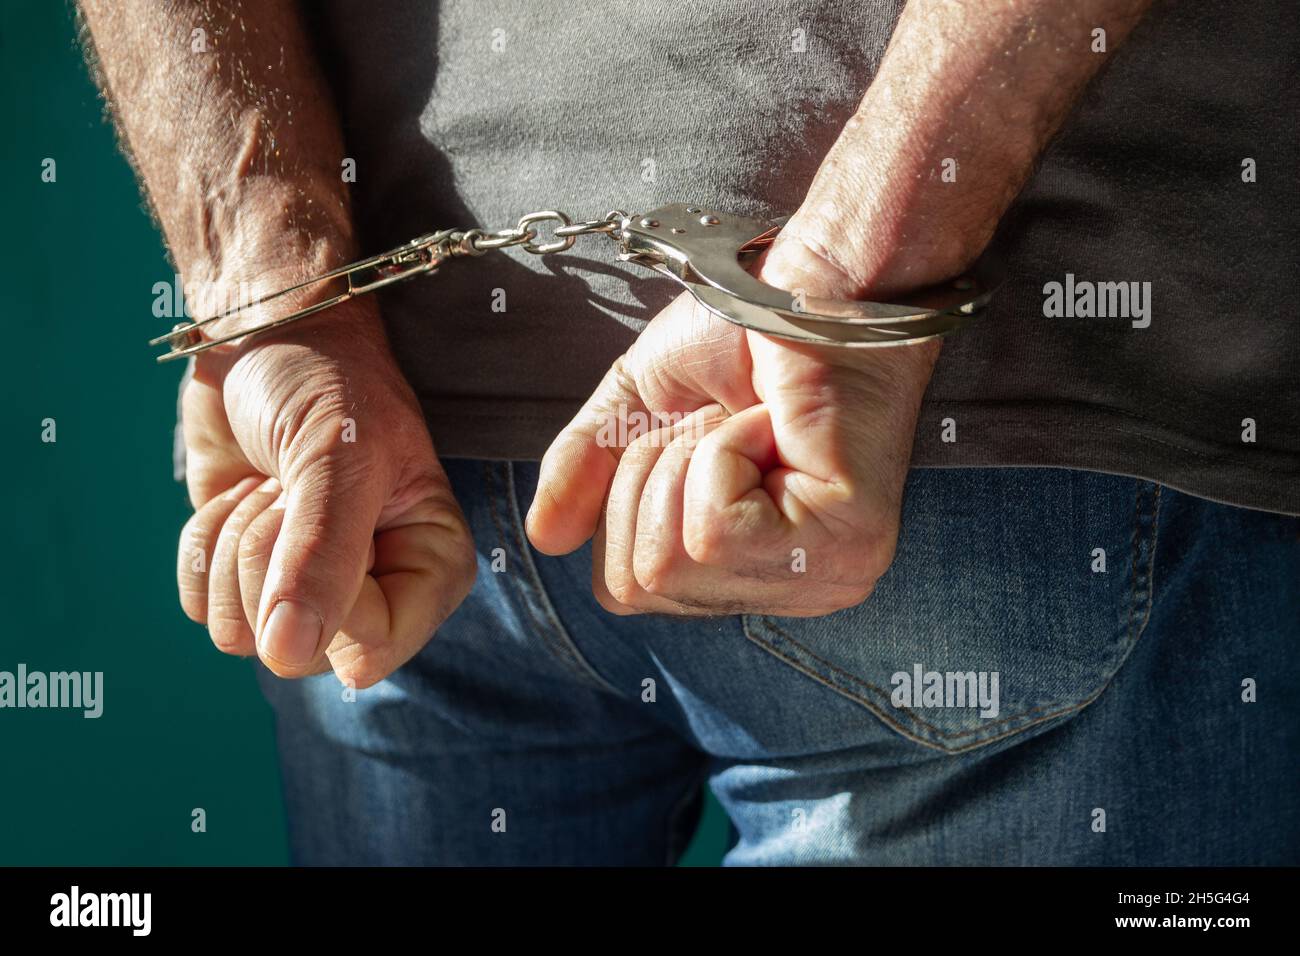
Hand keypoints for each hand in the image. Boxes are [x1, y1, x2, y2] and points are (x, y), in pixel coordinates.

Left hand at [176, 295, 474, 686]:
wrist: (264, 336)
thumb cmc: (328, 381)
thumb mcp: (339, 457)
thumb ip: (322, 556)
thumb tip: (286, 653)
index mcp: (431, 566)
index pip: (373, 647)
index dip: (331, 598)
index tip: (324, 517)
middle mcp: (376, 590)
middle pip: (302, 650)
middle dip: (274, 560)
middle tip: (293, 489)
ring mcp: (306, 588)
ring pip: (243, 633)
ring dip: (235, 545)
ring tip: (271, 484)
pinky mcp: (246, 575)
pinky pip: (200, 605)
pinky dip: (203, 542)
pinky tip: (241, 491)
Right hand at [526, 240, 938, 615]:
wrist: (816, 279)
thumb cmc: (745, 335)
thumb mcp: (639, 406)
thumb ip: (587, 472)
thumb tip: (542, 537)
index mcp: (744, 570)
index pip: (627, 589)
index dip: (629, 496)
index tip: (687, 432)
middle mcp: (787, 592)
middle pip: (640, 583)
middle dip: (653, 476)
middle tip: (717, 421)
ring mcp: (821, 578)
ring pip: (674, 560)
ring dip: (691, 460)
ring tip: (749, 422)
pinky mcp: (845, 544)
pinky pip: (718, 529)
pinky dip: (724, 454)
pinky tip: (774, 426)